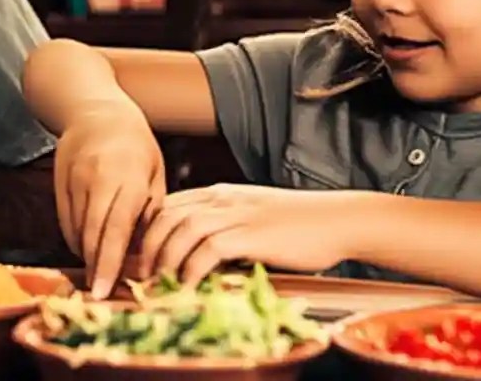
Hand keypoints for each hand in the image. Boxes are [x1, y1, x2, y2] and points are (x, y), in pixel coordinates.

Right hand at [55, 105, 164, 298]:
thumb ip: (150, 213)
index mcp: (128, 177)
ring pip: (76, 231)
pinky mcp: (58, 183)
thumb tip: (144, 255)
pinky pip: (65, 222)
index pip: (116, 229)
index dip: (110, 264)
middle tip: (101, 293)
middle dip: (96, 268)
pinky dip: (76, 240)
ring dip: (87, 255)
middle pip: (92, 234)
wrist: (94, 109)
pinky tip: (88, 246)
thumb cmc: (135, 143)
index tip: (104, 291)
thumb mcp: (154, 173)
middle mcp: (96, 179)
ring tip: (101, 271)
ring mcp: (73, 180)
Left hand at [138, 184, 360, 284]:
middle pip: (166, 215)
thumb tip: (199, 254)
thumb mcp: (253, 216)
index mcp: (220, 193)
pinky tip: (186, 288)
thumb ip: (225, 226)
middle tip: (141, 273)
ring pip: (181, 231)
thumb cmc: (300, 224)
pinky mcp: (250, 235)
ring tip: (158, 283)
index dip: (149, 229)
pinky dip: (191, 271)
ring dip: (164, 260)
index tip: (142, 253)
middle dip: (147, 245)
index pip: (169, 204)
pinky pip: (207, 251)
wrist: (338, 220)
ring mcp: (236, 214)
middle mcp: (222, 198)